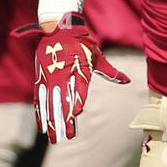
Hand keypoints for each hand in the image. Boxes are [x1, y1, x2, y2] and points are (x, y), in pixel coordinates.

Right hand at [12, 12, 129, 142]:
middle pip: (62, 101)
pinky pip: (40, 99)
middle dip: (63, 121)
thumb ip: (111, 72)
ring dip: (51, 122)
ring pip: (49, 103)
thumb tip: (126, 81)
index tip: (77, 113)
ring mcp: (50, 77)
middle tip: (65, 138)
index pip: (79, 88)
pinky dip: (40, 113)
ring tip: (53, 137)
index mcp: (79, 69)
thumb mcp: (97, 56)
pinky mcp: (41, 78)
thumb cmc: (82, 44)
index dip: (77, 100)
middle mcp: (63, 74)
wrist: (60, 28)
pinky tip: (42, 126)